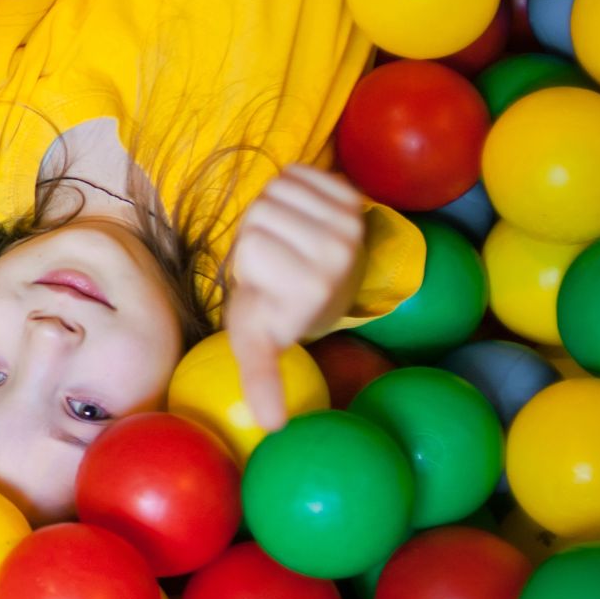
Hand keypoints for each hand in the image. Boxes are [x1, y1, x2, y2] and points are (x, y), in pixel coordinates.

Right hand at [225, 164, 366, 430]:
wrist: (322, 283)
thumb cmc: (274, 310)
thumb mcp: (257, 342)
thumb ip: (261, 378)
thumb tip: (273, 425)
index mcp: (312, 289)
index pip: (251, 244)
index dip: (246, 261)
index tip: (261, 284)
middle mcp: (338, 256)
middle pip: (262, 213)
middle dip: (257, 233)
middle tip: (271, 259)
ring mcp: (349, 225)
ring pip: (278, 189)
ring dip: (272, 209)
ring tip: (282, 238)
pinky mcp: (353, 198)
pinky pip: (300, 173)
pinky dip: (290, 187)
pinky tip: (296, 215)